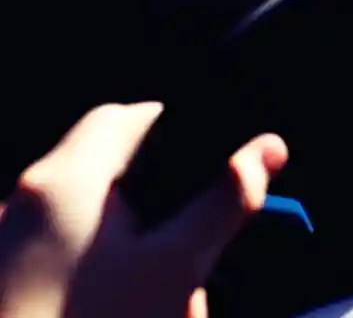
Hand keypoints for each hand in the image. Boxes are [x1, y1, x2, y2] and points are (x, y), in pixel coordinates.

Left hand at [0, 102, 287, 317]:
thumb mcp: (176, 267)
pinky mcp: (7, 274)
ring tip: (162, 267)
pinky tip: (121, 291)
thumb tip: (269, 149)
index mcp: (64, 179)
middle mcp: (24, 199)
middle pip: (105, 162)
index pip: (126, 118)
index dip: (179, 129)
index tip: (216, 159)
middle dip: (158, 184)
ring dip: (129, 222)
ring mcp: (8, 239)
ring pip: (84, 206)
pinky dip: (97, 253)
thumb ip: (225, 203)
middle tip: (196, 222)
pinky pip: (60, 241)